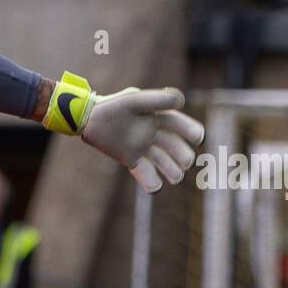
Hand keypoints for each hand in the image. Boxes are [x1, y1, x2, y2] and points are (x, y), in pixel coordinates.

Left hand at [43, 72, 204, 191]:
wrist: (88, 120)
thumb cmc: (112, 106)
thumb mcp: (135, 100)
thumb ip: (157, 99)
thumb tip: (182, 102)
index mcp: (158, 116)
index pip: (181, 125)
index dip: (192, 131)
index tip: (198, 139)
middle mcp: (154, 132)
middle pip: (176, 147)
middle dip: (183, 156)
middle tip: (186, 163)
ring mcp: (143, 147)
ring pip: (164, 162)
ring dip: (173, 171)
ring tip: (176, 177)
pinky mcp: (131, 159)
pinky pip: (145, 173)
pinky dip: (152, 182)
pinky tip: (155, 187)